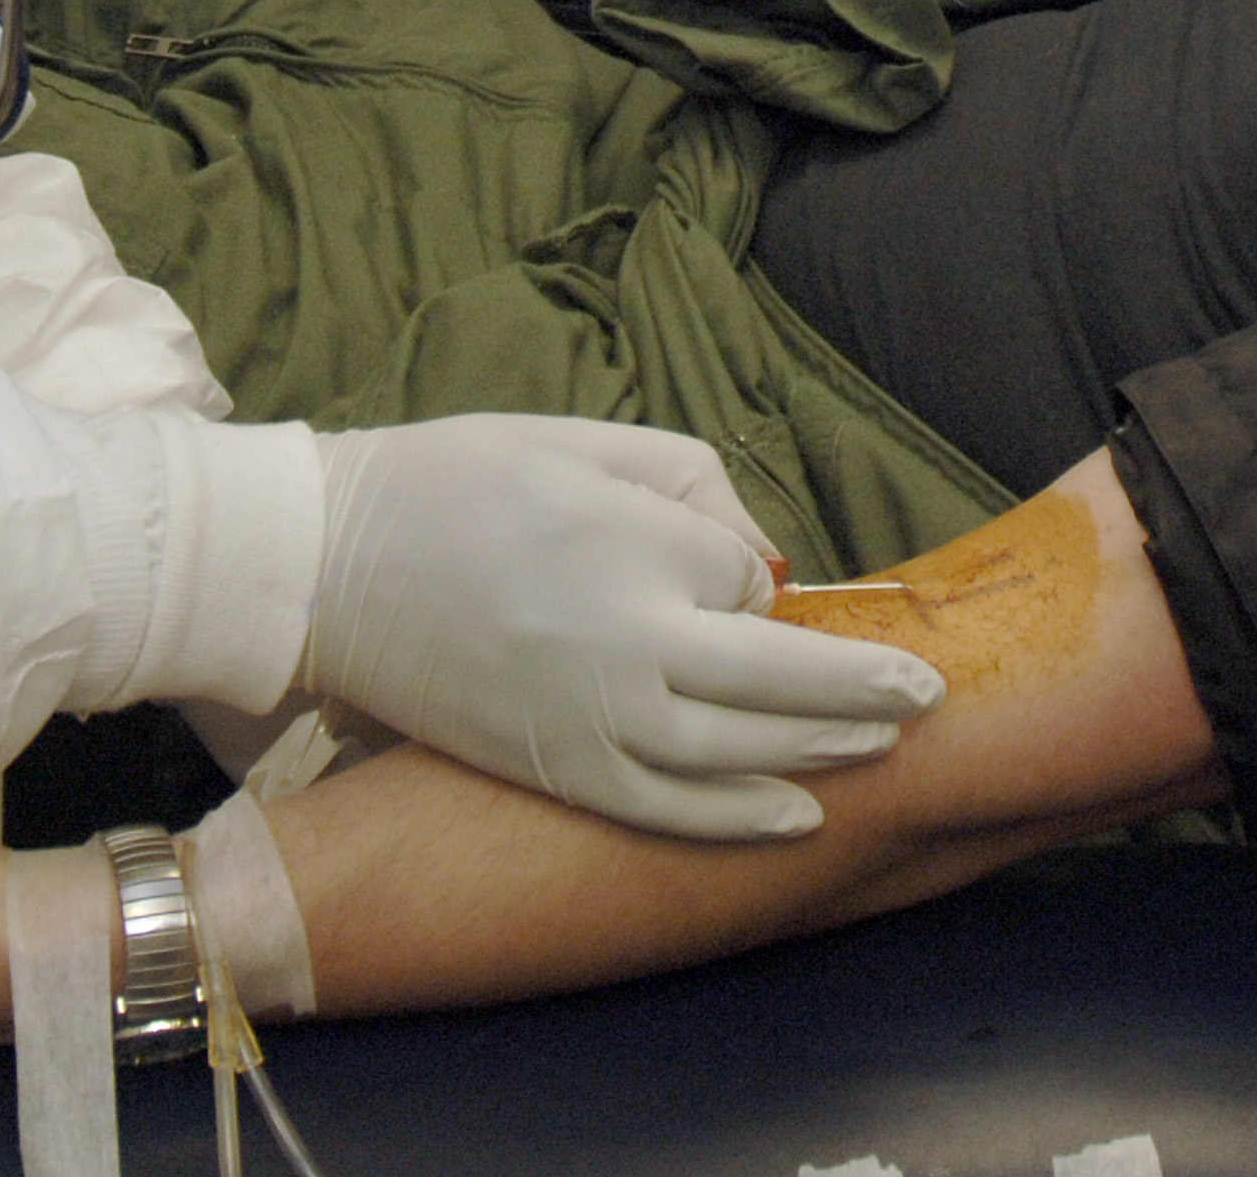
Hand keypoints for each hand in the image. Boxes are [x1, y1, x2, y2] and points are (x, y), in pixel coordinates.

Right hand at [300, 415, 945, 840]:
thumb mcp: (578, 440)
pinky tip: (800, 816)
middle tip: (930, 693)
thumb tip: (758, 563)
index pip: (741, 579)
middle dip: (862, 688)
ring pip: (738, 752)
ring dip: (823, 751)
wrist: (326, 565)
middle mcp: (625, 644)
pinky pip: (667, 807)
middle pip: (775, 680)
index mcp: (631, 548)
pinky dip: (741, 816)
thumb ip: (687, 484)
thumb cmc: (453, 482)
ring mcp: (590, 718)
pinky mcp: (555, 768)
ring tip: (885, 744)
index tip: (715, 566)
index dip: (742, 576)